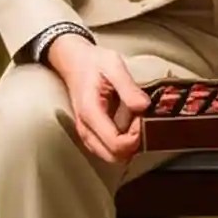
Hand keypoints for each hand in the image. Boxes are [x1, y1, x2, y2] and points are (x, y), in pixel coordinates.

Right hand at [47, 33, 150, 162]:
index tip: (142, 119)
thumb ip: (129, 87)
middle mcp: (86, 128)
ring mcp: (87, 133)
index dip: (136, 136)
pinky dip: (121, 143)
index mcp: (91, 113)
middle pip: (114, 156)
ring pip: (111, 156)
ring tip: (134, 122)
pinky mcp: (90, 133)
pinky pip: (108, 149)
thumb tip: (144, 106)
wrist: (73, 61)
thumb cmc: (92, 62)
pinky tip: (128, 126)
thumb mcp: (113, 66)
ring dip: (128, 145)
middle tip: (140, 122)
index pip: (116, 143)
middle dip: (133, 144)